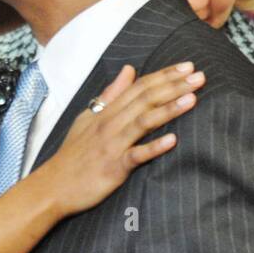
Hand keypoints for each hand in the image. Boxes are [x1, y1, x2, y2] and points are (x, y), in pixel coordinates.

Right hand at [41, 61, 204, 217]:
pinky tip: (173, 140)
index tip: (187, 66)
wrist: (53, 186)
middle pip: (146, 99)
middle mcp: (111, 124)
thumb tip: (129, 70)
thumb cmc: (72, 155)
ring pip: (144, 122)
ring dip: (169, 109)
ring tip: (193, 98)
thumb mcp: (88, 118)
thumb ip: (111, 95)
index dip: (164, 75)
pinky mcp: (113, 168)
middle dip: (174, 86)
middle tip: (200, 76)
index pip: (139, 87)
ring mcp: (112, 146)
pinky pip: (136, 155)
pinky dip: (154, 148)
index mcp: (106, 112)